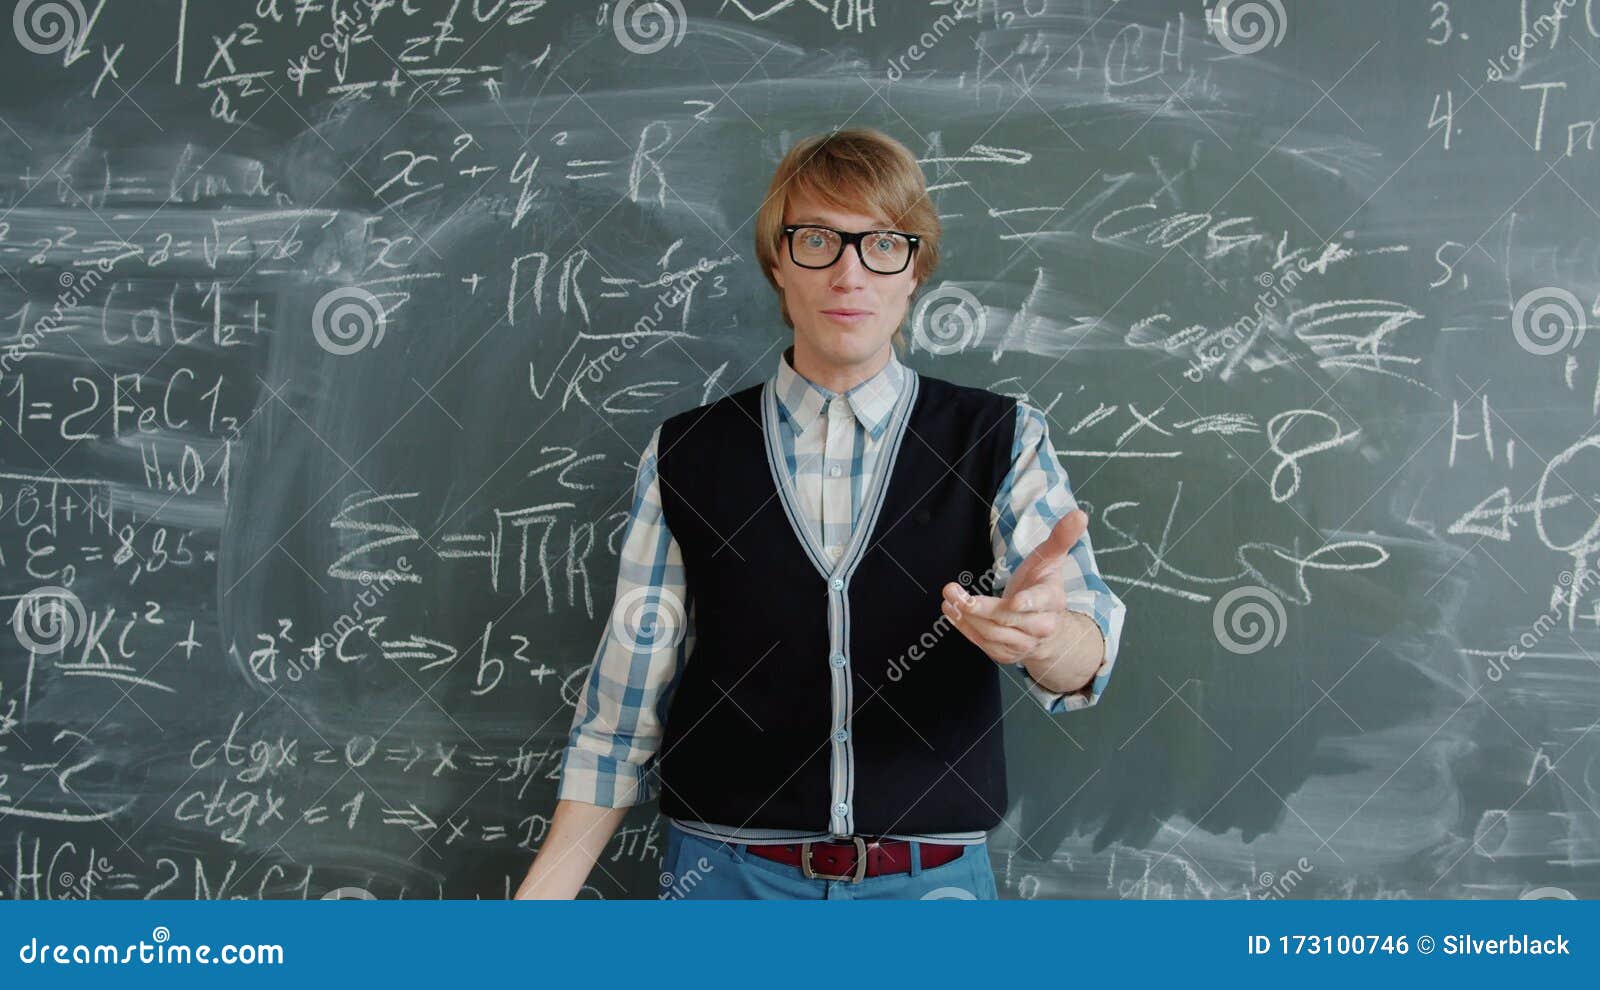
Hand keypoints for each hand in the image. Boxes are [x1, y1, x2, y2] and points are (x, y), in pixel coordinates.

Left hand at [940, 510, 1087, 665]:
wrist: (1048, 628)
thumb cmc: (1043, 585)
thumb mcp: (1051, 559)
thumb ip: (1061, 538)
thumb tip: (1080, 513)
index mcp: (1052, 600)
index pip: (1041, 602)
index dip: (1029, 603)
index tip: (1014, 601)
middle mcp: (1040, 626)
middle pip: (1009, 620)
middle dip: (980, 607)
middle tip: (954, 590)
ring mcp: (1023, 643)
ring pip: (993, 634)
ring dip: (967, 616)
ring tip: (949, 596)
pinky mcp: (1006, 653)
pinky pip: (983, 643)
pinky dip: (964, 627)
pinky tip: (950, 611)